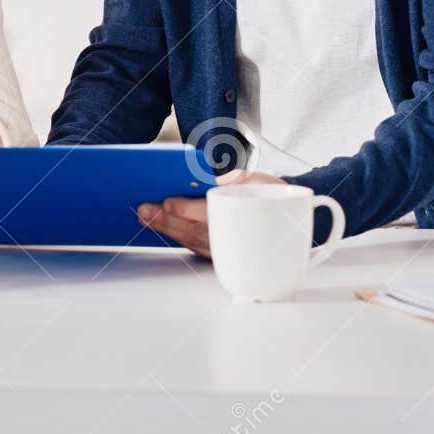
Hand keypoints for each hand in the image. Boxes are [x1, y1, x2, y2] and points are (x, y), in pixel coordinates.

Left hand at [137, 170, 284, 257]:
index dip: (185, 209)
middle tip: (143, 210)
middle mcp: (233, 236)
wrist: (291, 219)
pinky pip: (195, 246)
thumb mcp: (254, 182)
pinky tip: (161, 226)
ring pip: (191, 240)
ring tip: (144, 216)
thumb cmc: (270, 196)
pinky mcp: (222, 254)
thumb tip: (200, 179)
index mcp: (242, 215)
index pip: (209, 215)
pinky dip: (177, 236)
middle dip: (165, 221)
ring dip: (167, 229)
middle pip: (193, 230)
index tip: (166, 202)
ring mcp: (227, 249)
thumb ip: (229, 181)